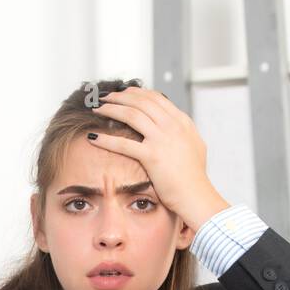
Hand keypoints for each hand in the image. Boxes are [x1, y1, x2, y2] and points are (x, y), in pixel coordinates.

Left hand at [88, 85, 229, 234]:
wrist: (196, 196)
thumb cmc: (194, 177)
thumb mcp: (194, 146)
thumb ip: (182, 132)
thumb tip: (174, 125)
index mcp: (182, 122)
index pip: (155, 97)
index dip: (136, 93)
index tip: (122, 93)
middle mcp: (173, 126)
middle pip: (141, 101)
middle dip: (119, 96)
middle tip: (105, 97)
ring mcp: (162, 139)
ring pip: (131, 114)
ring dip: (111, 109)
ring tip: (97, 110)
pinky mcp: (152, 156)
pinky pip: (123, 143)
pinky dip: (106, 139)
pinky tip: (93, 137)